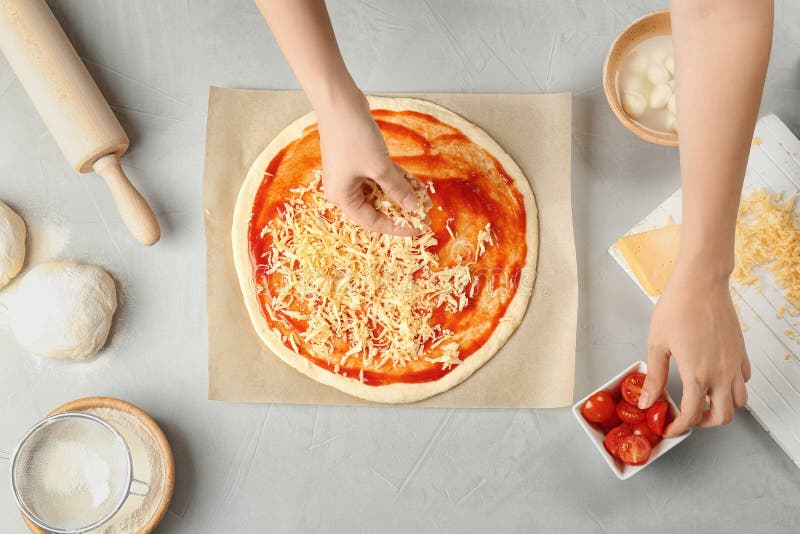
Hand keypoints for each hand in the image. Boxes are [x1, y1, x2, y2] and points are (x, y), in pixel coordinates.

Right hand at [316, 91, 425, 234]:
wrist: (340, 102)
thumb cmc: (353, 137)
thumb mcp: (379, 168)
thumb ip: (397, 189)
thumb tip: (413, 207)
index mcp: (342, 198)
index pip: (372, 222)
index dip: (397, 227)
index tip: (418, 228)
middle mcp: (344, 189)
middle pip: (376, 208)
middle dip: (401, 210)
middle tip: (424, 213)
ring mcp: (351, 174)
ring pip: (380, 191)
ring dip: (401, 194)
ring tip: (425, 199)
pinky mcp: (358, 160)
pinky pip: (380, 176)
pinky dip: (396, 179)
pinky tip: (416, 183)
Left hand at [639, 260, 749, 436]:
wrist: (701, 282)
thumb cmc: (678, 307)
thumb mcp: (657, 344)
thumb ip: (654, 376)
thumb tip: (647, 400)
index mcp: (697, 374)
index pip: (691, 415)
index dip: (678, 427)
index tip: (670, 428)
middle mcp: (721, 373)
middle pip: (723, 417)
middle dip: (703, 423)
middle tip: (687, 417)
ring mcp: (734, 363)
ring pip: (739, 401)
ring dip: (721, 407)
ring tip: (701, 400)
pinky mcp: (740, 352)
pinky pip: (744, 380)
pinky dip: (732, 387)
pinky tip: (715, 378)